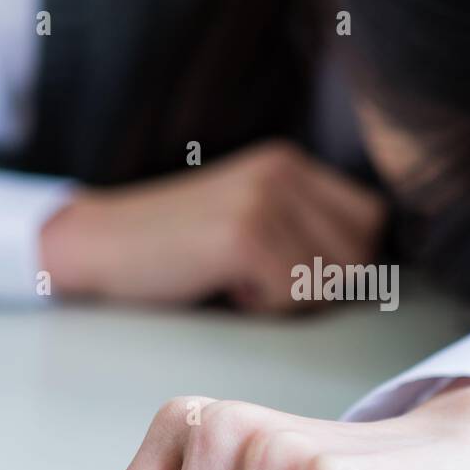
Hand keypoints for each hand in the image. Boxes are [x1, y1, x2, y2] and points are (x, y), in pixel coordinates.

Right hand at [39, 139, 385, 310]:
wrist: (98, 245)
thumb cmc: (176, 249)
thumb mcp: (251, 219)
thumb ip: (306, 228)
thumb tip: (371, 269)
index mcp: (291, 163)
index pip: (371, 220)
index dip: (343, 261)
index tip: (291, 271)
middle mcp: (284, 170)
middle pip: (359, 254)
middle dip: (318, 284)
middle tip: (260, 279)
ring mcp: (265, 198)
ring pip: (327, 279)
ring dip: (286, 298)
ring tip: (237, 278)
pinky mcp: (244, 233)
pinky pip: (292, 294)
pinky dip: (262, 306)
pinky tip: (224, 285)